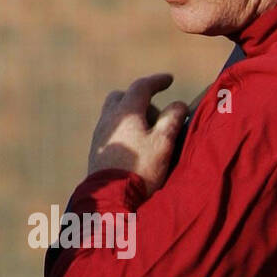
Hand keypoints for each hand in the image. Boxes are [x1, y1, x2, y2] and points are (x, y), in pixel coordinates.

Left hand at [87, 72, 188, 192]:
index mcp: (126, 112)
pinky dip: (124, 129)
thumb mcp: (164, 142)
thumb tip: (179, 105)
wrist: (113, 197)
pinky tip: (134, 147)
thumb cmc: (141, 168)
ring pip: (115, 113)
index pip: (141, 86)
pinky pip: (111, 129)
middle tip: (156, 115)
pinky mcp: (97, 149)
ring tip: (147, 134)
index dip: (157, 81)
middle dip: (140, 99)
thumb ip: (172, 119)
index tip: (169, 80)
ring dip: (132, 116)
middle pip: (122, 96)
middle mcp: (109, 118)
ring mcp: (100, 134)